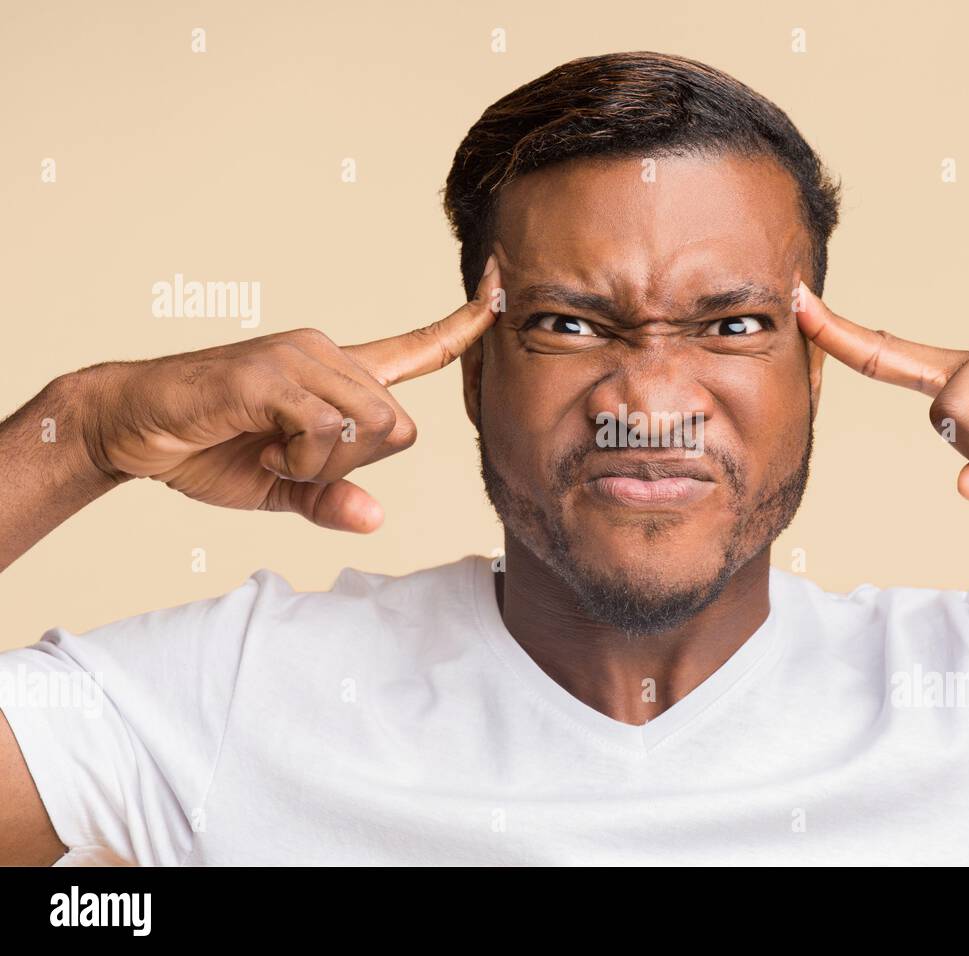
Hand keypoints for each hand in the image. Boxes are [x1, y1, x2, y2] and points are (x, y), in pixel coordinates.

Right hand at [76, 257, 500, 531]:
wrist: (128, 428)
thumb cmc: (205, 449)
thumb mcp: (280, 489)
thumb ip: (330, 499)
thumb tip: (377, 521)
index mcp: (337, 373)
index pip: (419, 347)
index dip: (466, 324)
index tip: (502, 285)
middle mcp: (326, 352)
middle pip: (400, 427)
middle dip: (355, 465)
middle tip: (292, 462)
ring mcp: (298, 357)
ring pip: (371, 427)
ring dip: (322, 464)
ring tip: (270, 452)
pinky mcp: (269, 373)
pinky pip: (326, 430)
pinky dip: (297, 460)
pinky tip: (259, 448)